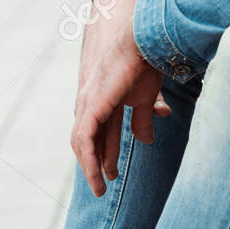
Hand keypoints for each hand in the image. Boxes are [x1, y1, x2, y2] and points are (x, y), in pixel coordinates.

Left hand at [71, 0, 169, 196]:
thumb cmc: (146, 62)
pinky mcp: (91, 106)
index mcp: (104, 98)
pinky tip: (96, 173)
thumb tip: (147, 141)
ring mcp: (88, 103)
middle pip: (89, 139)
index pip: (100, 131)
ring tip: (100, 188)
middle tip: (103, 185)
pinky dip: (89, 159)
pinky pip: (84, 140)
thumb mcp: (145, 97)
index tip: (111, 172)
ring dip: (90, 167)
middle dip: (96, 162)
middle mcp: (91, 101)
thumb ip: (143, 118)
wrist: (143, 41)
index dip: (105, 152)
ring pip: (82, 143)